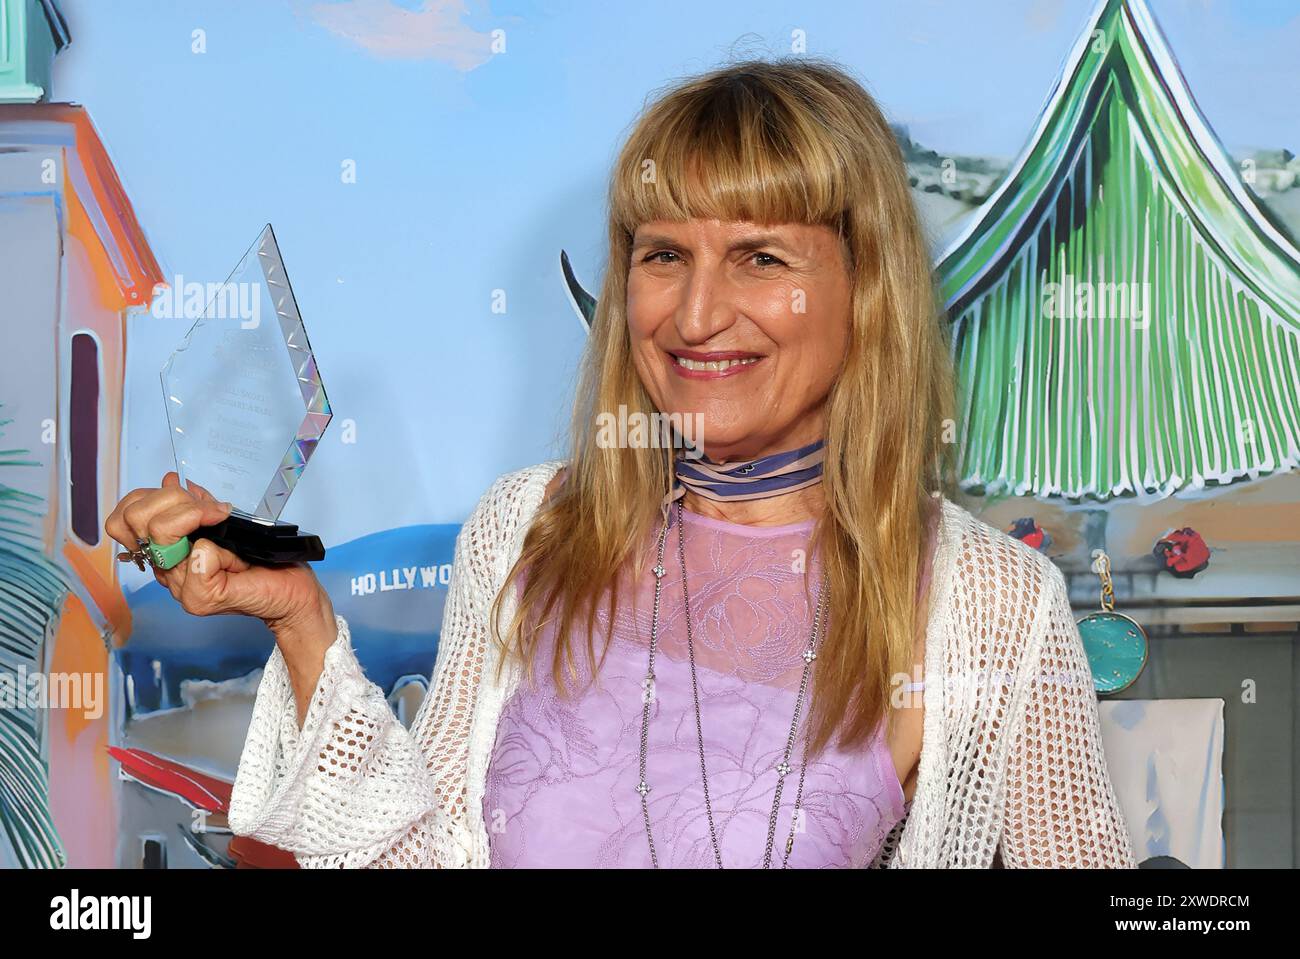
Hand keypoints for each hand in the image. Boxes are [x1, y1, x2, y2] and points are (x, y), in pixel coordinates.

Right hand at [104, 472, 332, 636]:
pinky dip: (222, 551)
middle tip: (214, 512)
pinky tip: (236, 561)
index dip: (155, 496)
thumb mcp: (224, 521)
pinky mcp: (200, 598)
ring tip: (225, 532)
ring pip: (164, 533)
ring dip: (201, 522)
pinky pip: (199, 557)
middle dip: (176, 501)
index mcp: (164, 548)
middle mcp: (164, 569)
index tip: (193, 500)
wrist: (292, 591)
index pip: (125, 515)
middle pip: (136, 518)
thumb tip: (171, 480)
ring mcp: (178, 587)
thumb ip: (194, 505)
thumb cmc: (263, 558)